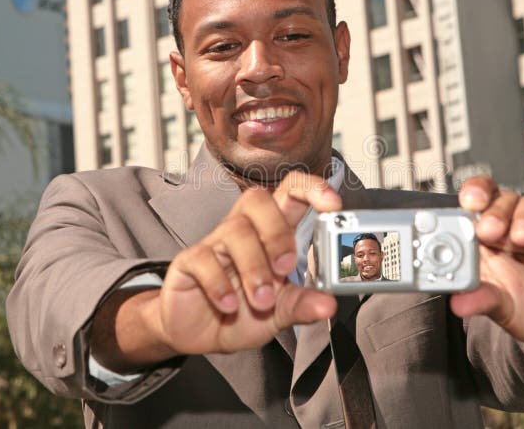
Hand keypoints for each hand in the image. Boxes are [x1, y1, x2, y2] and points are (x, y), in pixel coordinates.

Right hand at [154, 171, 338, 354]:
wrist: (198, 335)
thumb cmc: (243, 314)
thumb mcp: (279, 314)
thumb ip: (302, 305)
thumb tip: (329, 305)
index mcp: (272, 235)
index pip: (291, 193)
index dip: (312, 189)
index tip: (333, 205)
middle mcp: (244, 231)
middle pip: (258, 199)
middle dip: (277, 232)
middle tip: (285, 268)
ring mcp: (215, 244)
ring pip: (235, 230)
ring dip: (254, 268)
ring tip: (262, 302)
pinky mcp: (190, 262)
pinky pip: (203, 258)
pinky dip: (219, 285)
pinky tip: (229, 306)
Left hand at [451, 175, 523, 360]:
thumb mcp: (504, 310)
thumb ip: (482, 300)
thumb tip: (458, 303)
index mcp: (487, 242)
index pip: (473, 206)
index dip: (470, 198)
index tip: (465, 205)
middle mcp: (512, 229)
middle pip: (501, 200)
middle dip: (494, 211)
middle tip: (490, 229)